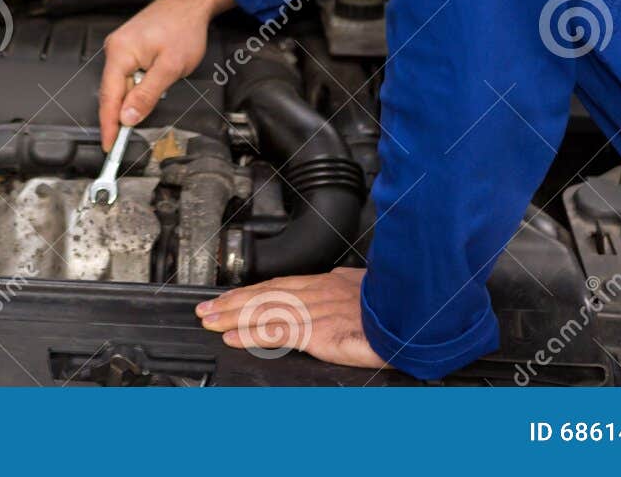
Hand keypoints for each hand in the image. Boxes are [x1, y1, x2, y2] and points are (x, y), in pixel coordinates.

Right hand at [97, 0, 233, 147]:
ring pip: (121, 84)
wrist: (190, 4)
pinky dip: (135, 88)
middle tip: (123, 140)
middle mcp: (115, 48)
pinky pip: (127, 75)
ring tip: (149, 101)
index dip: (109, 125)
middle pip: (113, 92)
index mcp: (120, 52)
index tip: (109, 145)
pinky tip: (149, 89)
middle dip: (120, 115)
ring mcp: (121, 47)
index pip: (109, 97)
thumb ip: (146, 95)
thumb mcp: (169, 68)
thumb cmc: (183, 28)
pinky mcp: (129, 48)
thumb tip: (127, 117)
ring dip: (132, 99)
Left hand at [195, 268, 386, 367]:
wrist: (414, 315)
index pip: (280, 285)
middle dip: (232, 301)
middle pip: (264, 294)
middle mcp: (317, 293)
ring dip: (232, 316)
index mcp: (329, 283)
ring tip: (209, 321)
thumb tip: (338, 288)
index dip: (252, 291)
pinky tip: (233, 337)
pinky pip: (276, 332)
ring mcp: (315, 311)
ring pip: (263, 311)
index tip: (231, 296)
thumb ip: (347, 292)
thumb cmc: (399, 307)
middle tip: (206, 308)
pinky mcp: (318, 332)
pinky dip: (251, 334)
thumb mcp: (367, 292)